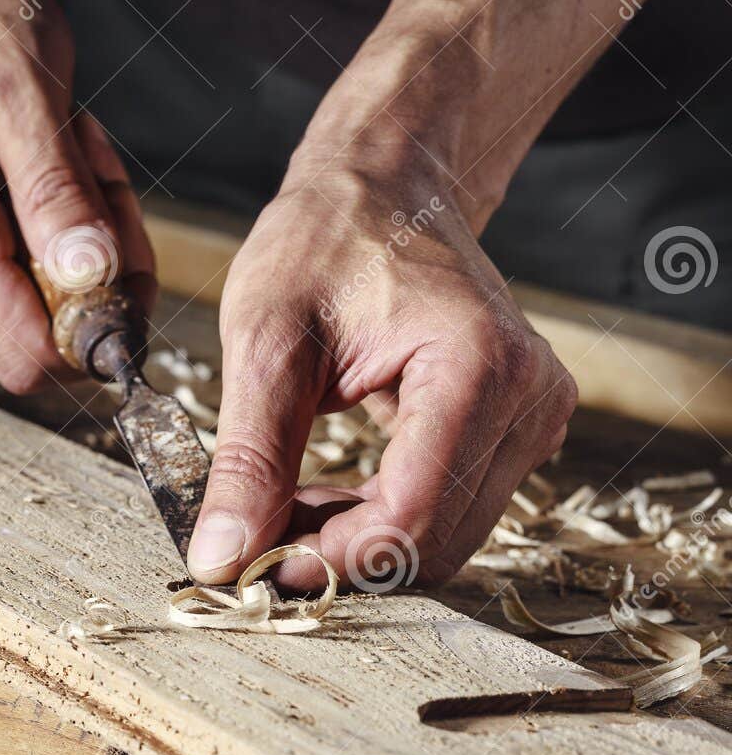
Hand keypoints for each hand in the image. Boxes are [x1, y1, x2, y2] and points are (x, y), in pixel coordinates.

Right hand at [0, 0, 154, 391]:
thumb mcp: (24, 85)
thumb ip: (56, 190)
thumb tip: (92, 280)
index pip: (28, 355)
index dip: (96, 326)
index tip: (123, 251)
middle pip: (41, 335)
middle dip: (93, 270)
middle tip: (93, 170)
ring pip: (33, 309)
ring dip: (74, 242)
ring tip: (63, 152)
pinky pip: (12, 280)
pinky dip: (48, 234)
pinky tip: (38, 168)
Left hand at [186, 162, 576, 590]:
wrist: (384, 190)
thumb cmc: (326, 240)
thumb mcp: (264, 342)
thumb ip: (247, 457)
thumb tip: (221, 555)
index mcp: (478, 367)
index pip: (412, 515)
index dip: (330, 559)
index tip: (252, 564)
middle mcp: (528, 400)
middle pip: (435, 541)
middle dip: (340, 557)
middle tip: (253, 537)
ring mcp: (533, 418)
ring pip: (443, 538)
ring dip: (357, 543)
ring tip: (281, 503)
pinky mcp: (516, 431)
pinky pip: (449, 510)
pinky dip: (379, 520)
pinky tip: (319, 494)